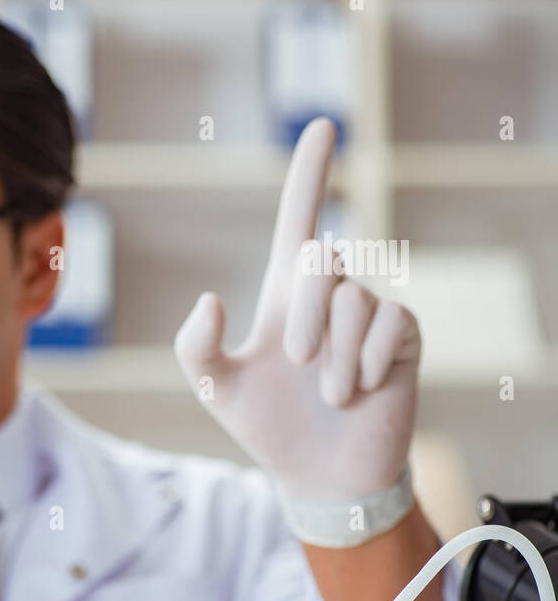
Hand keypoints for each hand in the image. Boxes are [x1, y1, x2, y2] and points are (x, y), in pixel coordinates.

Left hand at [173, 117, 420, 502]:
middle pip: (322, 258)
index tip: (320, 125)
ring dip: (334, 353)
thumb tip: (209, 298)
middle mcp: (331, 294)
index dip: (310, 174)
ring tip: (331, 393)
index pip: (299, 219)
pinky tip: (360, 390)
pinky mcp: (403, 335)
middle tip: (297, 363)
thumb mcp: (217, 388)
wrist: (321, 475)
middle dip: (304, 312)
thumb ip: (196, 345)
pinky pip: (389, 321)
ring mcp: (369, 313)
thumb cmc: (269, 427)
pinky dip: (366, 361)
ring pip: (355, 295)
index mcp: (286, 293)